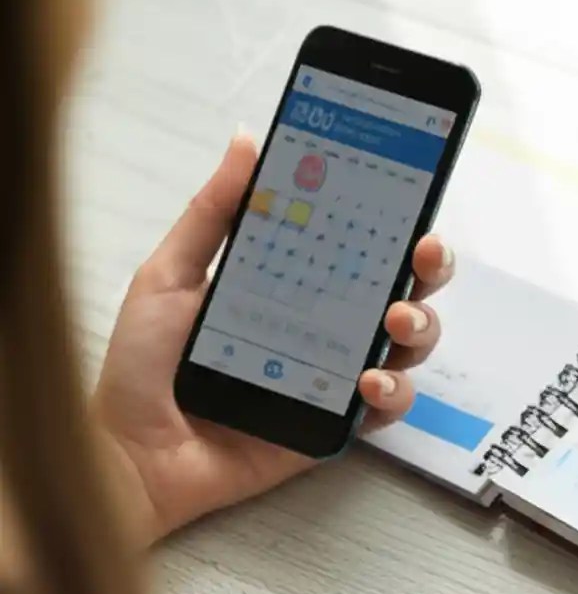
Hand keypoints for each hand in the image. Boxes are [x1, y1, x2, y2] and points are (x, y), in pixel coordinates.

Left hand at [92, 133, 454, 546]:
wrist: (129, 452)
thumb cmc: (142, 365)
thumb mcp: (169, 275)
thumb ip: (213, 212)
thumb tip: (248, 141)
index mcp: (297, 282)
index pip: (363, 244)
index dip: (397, 219)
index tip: (410, 196)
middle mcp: (328, 325)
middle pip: (404, 287)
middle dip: (431, 266)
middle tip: (424, 255)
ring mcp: (337, 374)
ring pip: (410, 345)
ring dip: (421, 326)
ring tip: (396, 322)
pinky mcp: (337, 424)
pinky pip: (388, 408)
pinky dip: (394, 392)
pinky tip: (370, 382)